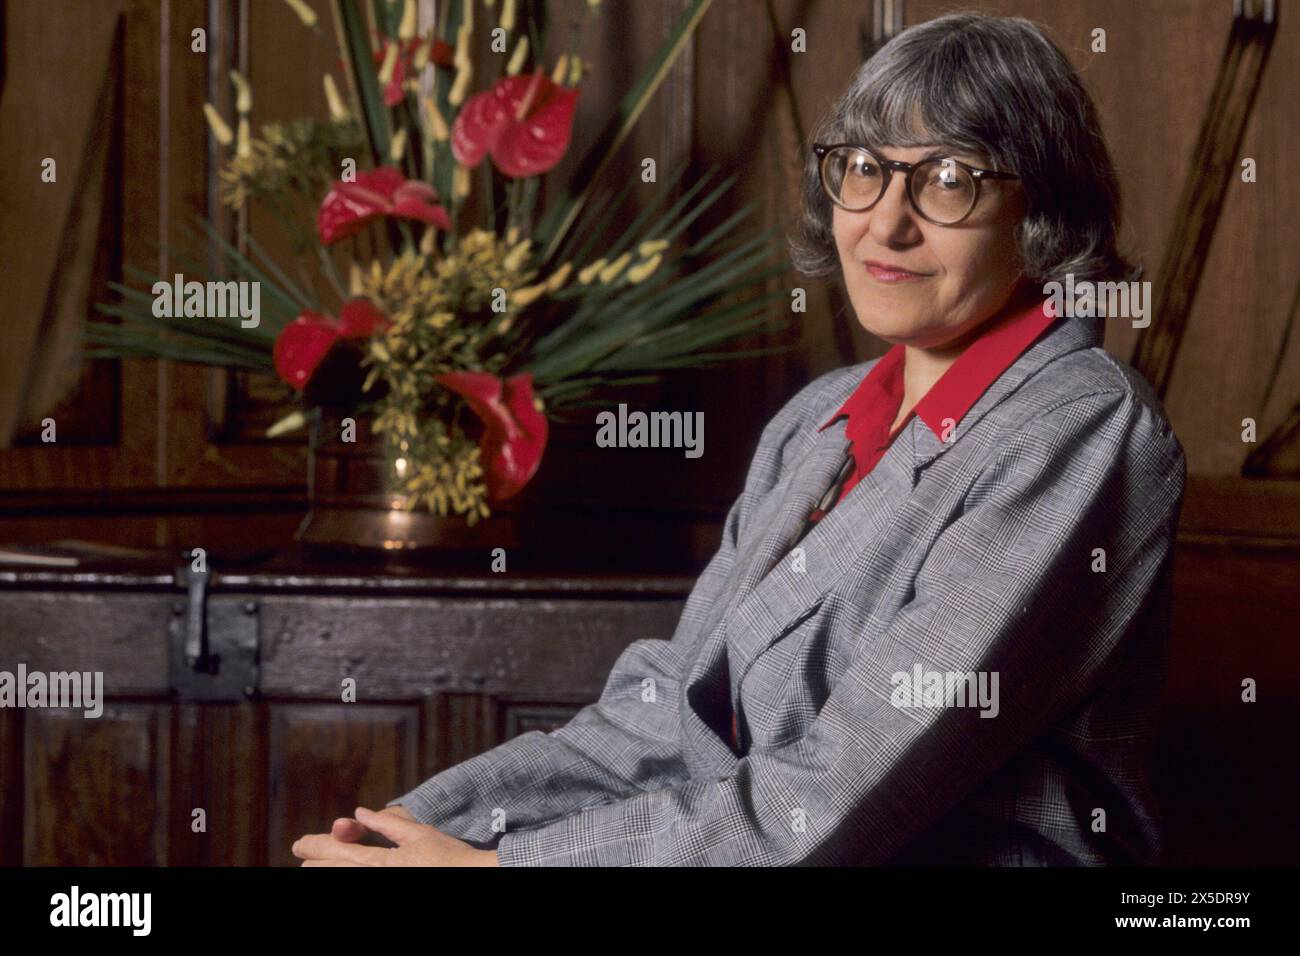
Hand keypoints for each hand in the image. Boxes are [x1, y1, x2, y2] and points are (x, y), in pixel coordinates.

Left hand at [292, 806, 498, 866]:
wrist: (471, 875)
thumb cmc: (449, 857)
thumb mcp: (419, 834)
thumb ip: (388, 824)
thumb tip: (362, 812)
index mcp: (384, 861)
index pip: (343, 853)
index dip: (319, 847)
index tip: (300, 844)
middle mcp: (380, 876)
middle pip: (339, 871)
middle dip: (317, 862)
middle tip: (301, 856)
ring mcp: (385, 883)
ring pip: (346, 879)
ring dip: (328, 871)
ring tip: (311, 866)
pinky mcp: (390, 888)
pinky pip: (362, 883)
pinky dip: (346, 876)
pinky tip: (341, 870)